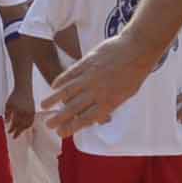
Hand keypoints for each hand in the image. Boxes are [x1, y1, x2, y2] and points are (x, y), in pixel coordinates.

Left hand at [4, 83, 36, 137]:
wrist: (24, 89)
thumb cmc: (15, 96)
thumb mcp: (8, 105)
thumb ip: (7, 114)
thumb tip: (7, 123)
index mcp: (18, 111)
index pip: (15, 123)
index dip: (12, 129)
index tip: (9, 132)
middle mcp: (25, 113)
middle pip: (22, 126)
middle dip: (17, 132)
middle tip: (14, 136)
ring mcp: (30, 112)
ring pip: (27, 124)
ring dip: (23, 130)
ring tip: (19, 133)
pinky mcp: (33, 111)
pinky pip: (31, 121)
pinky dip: (28, 125)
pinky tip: (25, 127)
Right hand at [39, 27, 170, 135]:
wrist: (137, 49)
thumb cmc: (134, 73)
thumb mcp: (126, 94)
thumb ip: (110, 105)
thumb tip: (99, 117)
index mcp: (109, 102)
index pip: (86, 119)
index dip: (72, 127)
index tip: (62, 133)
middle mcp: (97, 91)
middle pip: (73, 108)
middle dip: (59, 118)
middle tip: (49, 125)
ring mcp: (90, 76)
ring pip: (67, 91)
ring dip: (54, 100)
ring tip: (44, 106)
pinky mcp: (87, 62)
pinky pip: (70, 73)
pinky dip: (60, 80)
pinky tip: (53, 86)